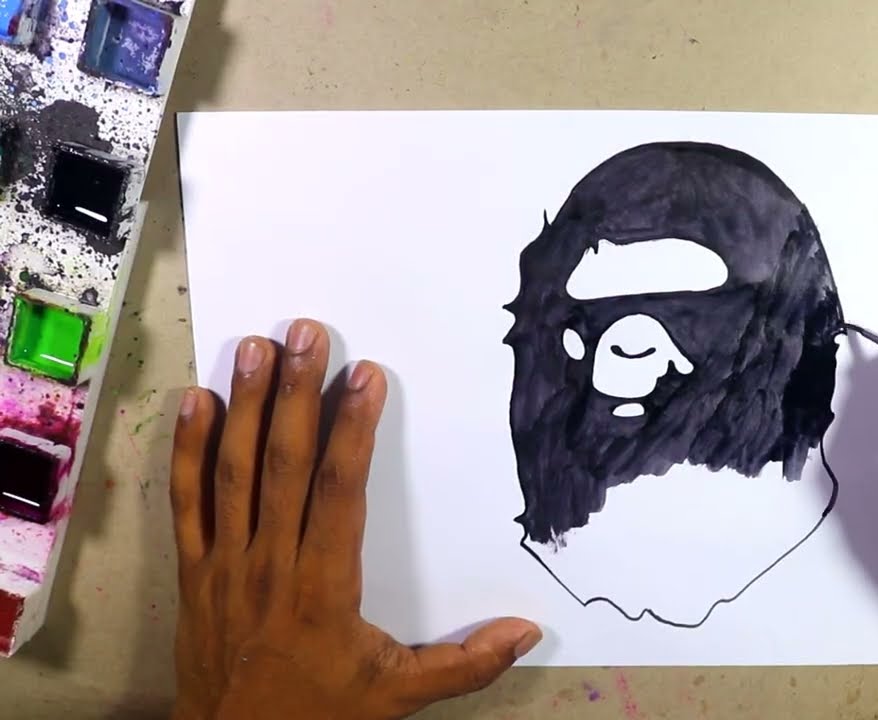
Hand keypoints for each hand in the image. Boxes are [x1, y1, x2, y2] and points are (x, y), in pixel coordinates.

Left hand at [169, 319, 540, 719]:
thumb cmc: (320, 714)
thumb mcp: (399, 695)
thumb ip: (465, 665)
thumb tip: (526, 633)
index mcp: (323, 588)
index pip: (340, 492)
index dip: (353, 430)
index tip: (364, 378)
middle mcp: (270, 564)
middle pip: (284, 466)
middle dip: (297, 395)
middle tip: (307, 335)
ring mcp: (225, 564)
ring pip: (234, 472)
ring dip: (246, 406)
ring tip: (257, 348)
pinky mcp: (193, 570)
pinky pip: (187, 502)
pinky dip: (188, 450)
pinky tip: (196, 401)